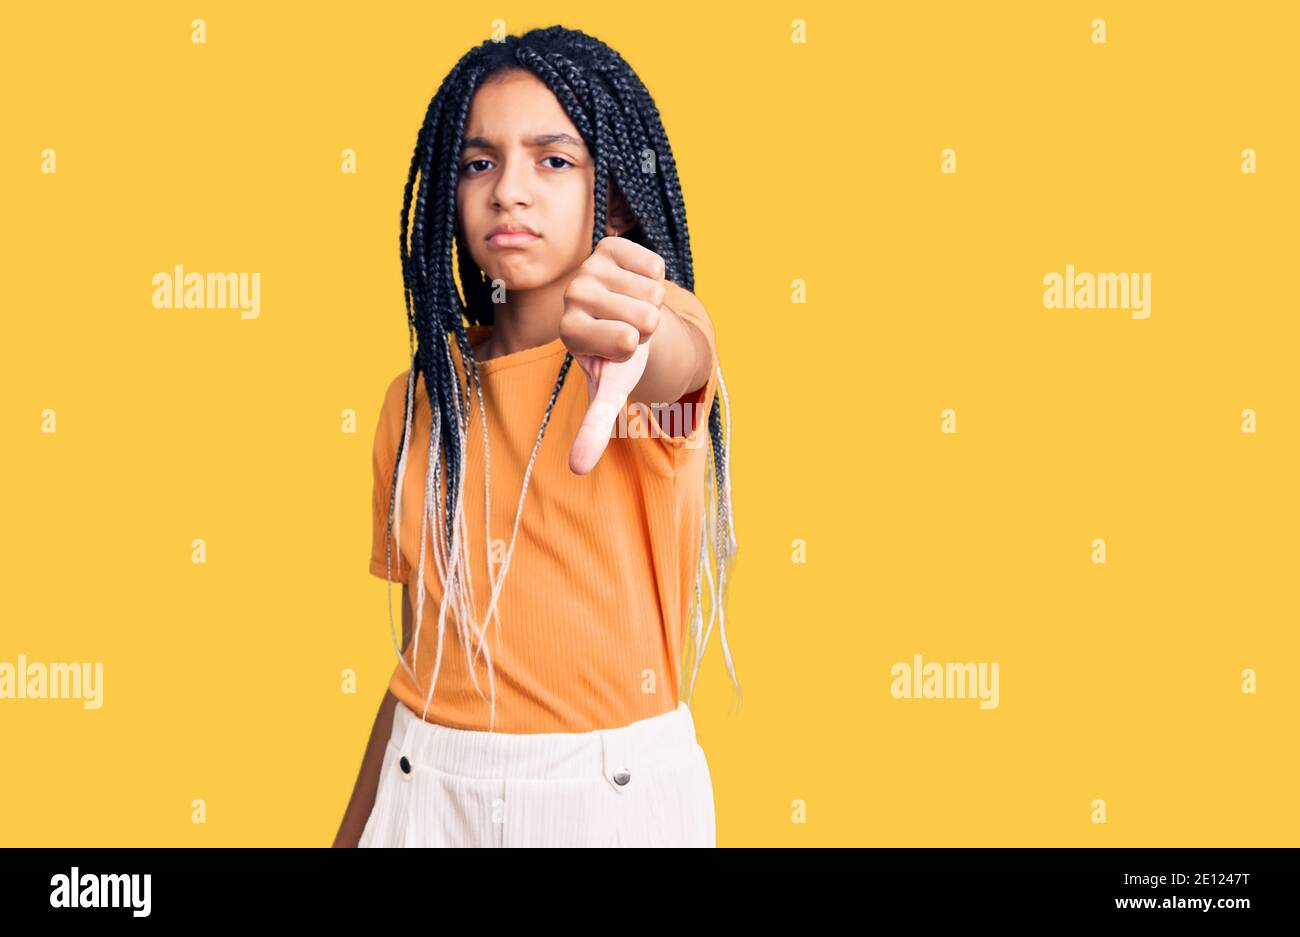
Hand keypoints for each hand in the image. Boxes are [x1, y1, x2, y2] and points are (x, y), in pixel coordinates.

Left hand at [560, 236, 666, 474]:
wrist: (622, 319)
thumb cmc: (617, 359)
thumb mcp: (611, 390)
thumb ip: (595, 426)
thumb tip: (577, 470)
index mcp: (569, 331)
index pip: (625, 338)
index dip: (636, 347)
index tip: (620, 349)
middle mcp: (571, 295)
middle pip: (644, 313)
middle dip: (647, 325)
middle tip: (628, 328)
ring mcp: (588, 266)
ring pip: (651, 290)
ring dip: (651, 302)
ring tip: (631, 308)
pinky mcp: (608, 245)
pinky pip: (652, 264)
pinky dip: (654, 277)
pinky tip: (635, 284)